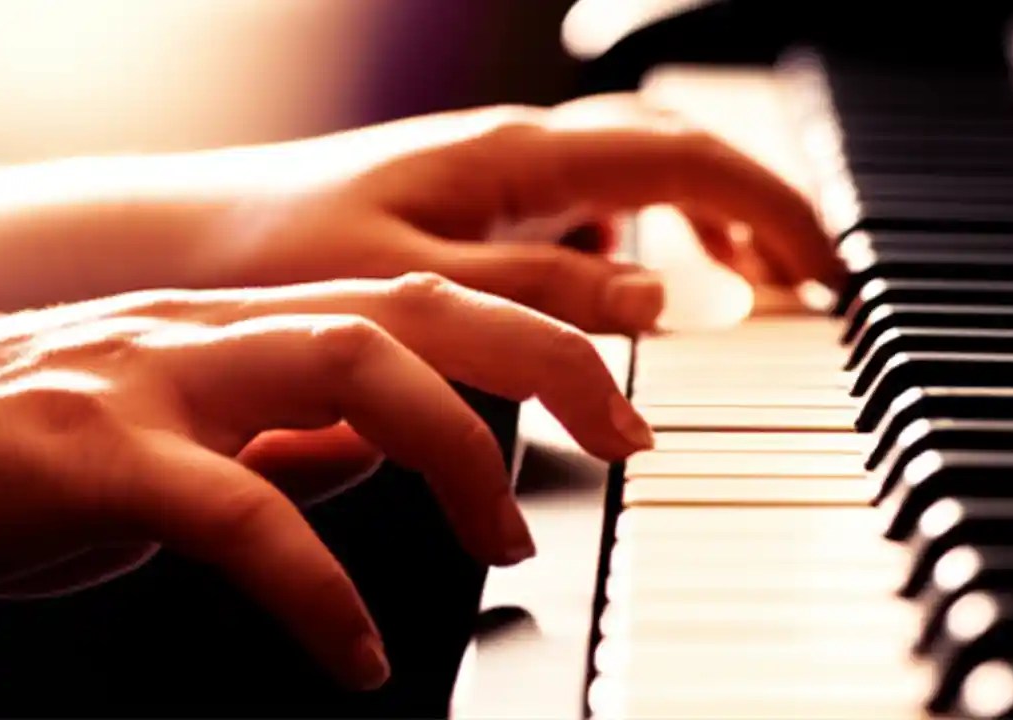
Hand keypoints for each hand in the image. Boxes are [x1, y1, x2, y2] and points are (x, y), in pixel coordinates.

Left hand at [0, 94, 844, 329]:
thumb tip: (664, 298)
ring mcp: (502, 173)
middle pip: (680, 153)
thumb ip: (548, 293)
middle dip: (760, 210)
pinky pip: (591, 205)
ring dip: (709, 222)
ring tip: (752, 285)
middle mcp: (521, 151)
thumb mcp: (422, 287)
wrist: (184, 245)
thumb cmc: (279, 257)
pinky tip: (643, 281)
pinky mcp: (478, 201)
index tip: (828, 272)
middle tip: (809, 284)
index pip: (688, 156)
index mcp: (520, 157)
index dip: (775, 207)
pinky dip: (646, 237)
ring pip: (641, 176)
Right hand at [0, 271, 652, 690]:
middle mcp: (216, 330)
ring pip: (347, 361)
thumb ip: (282, 440)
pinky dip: (315, 583)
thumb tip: (376, 455)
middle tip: (622, 437)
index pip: (426, 305)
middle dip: (542, 357)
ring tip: (504, 536)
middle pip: (417, 304)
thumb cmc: (32, 456)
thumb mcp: (184, 441)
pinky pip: (233, 508)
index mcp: (249, 330)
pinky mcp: (89, 452)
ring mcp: (153, 377)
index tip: (612, 408)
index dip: (536, 343)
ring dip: (454, 447)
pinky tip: (356, 651)